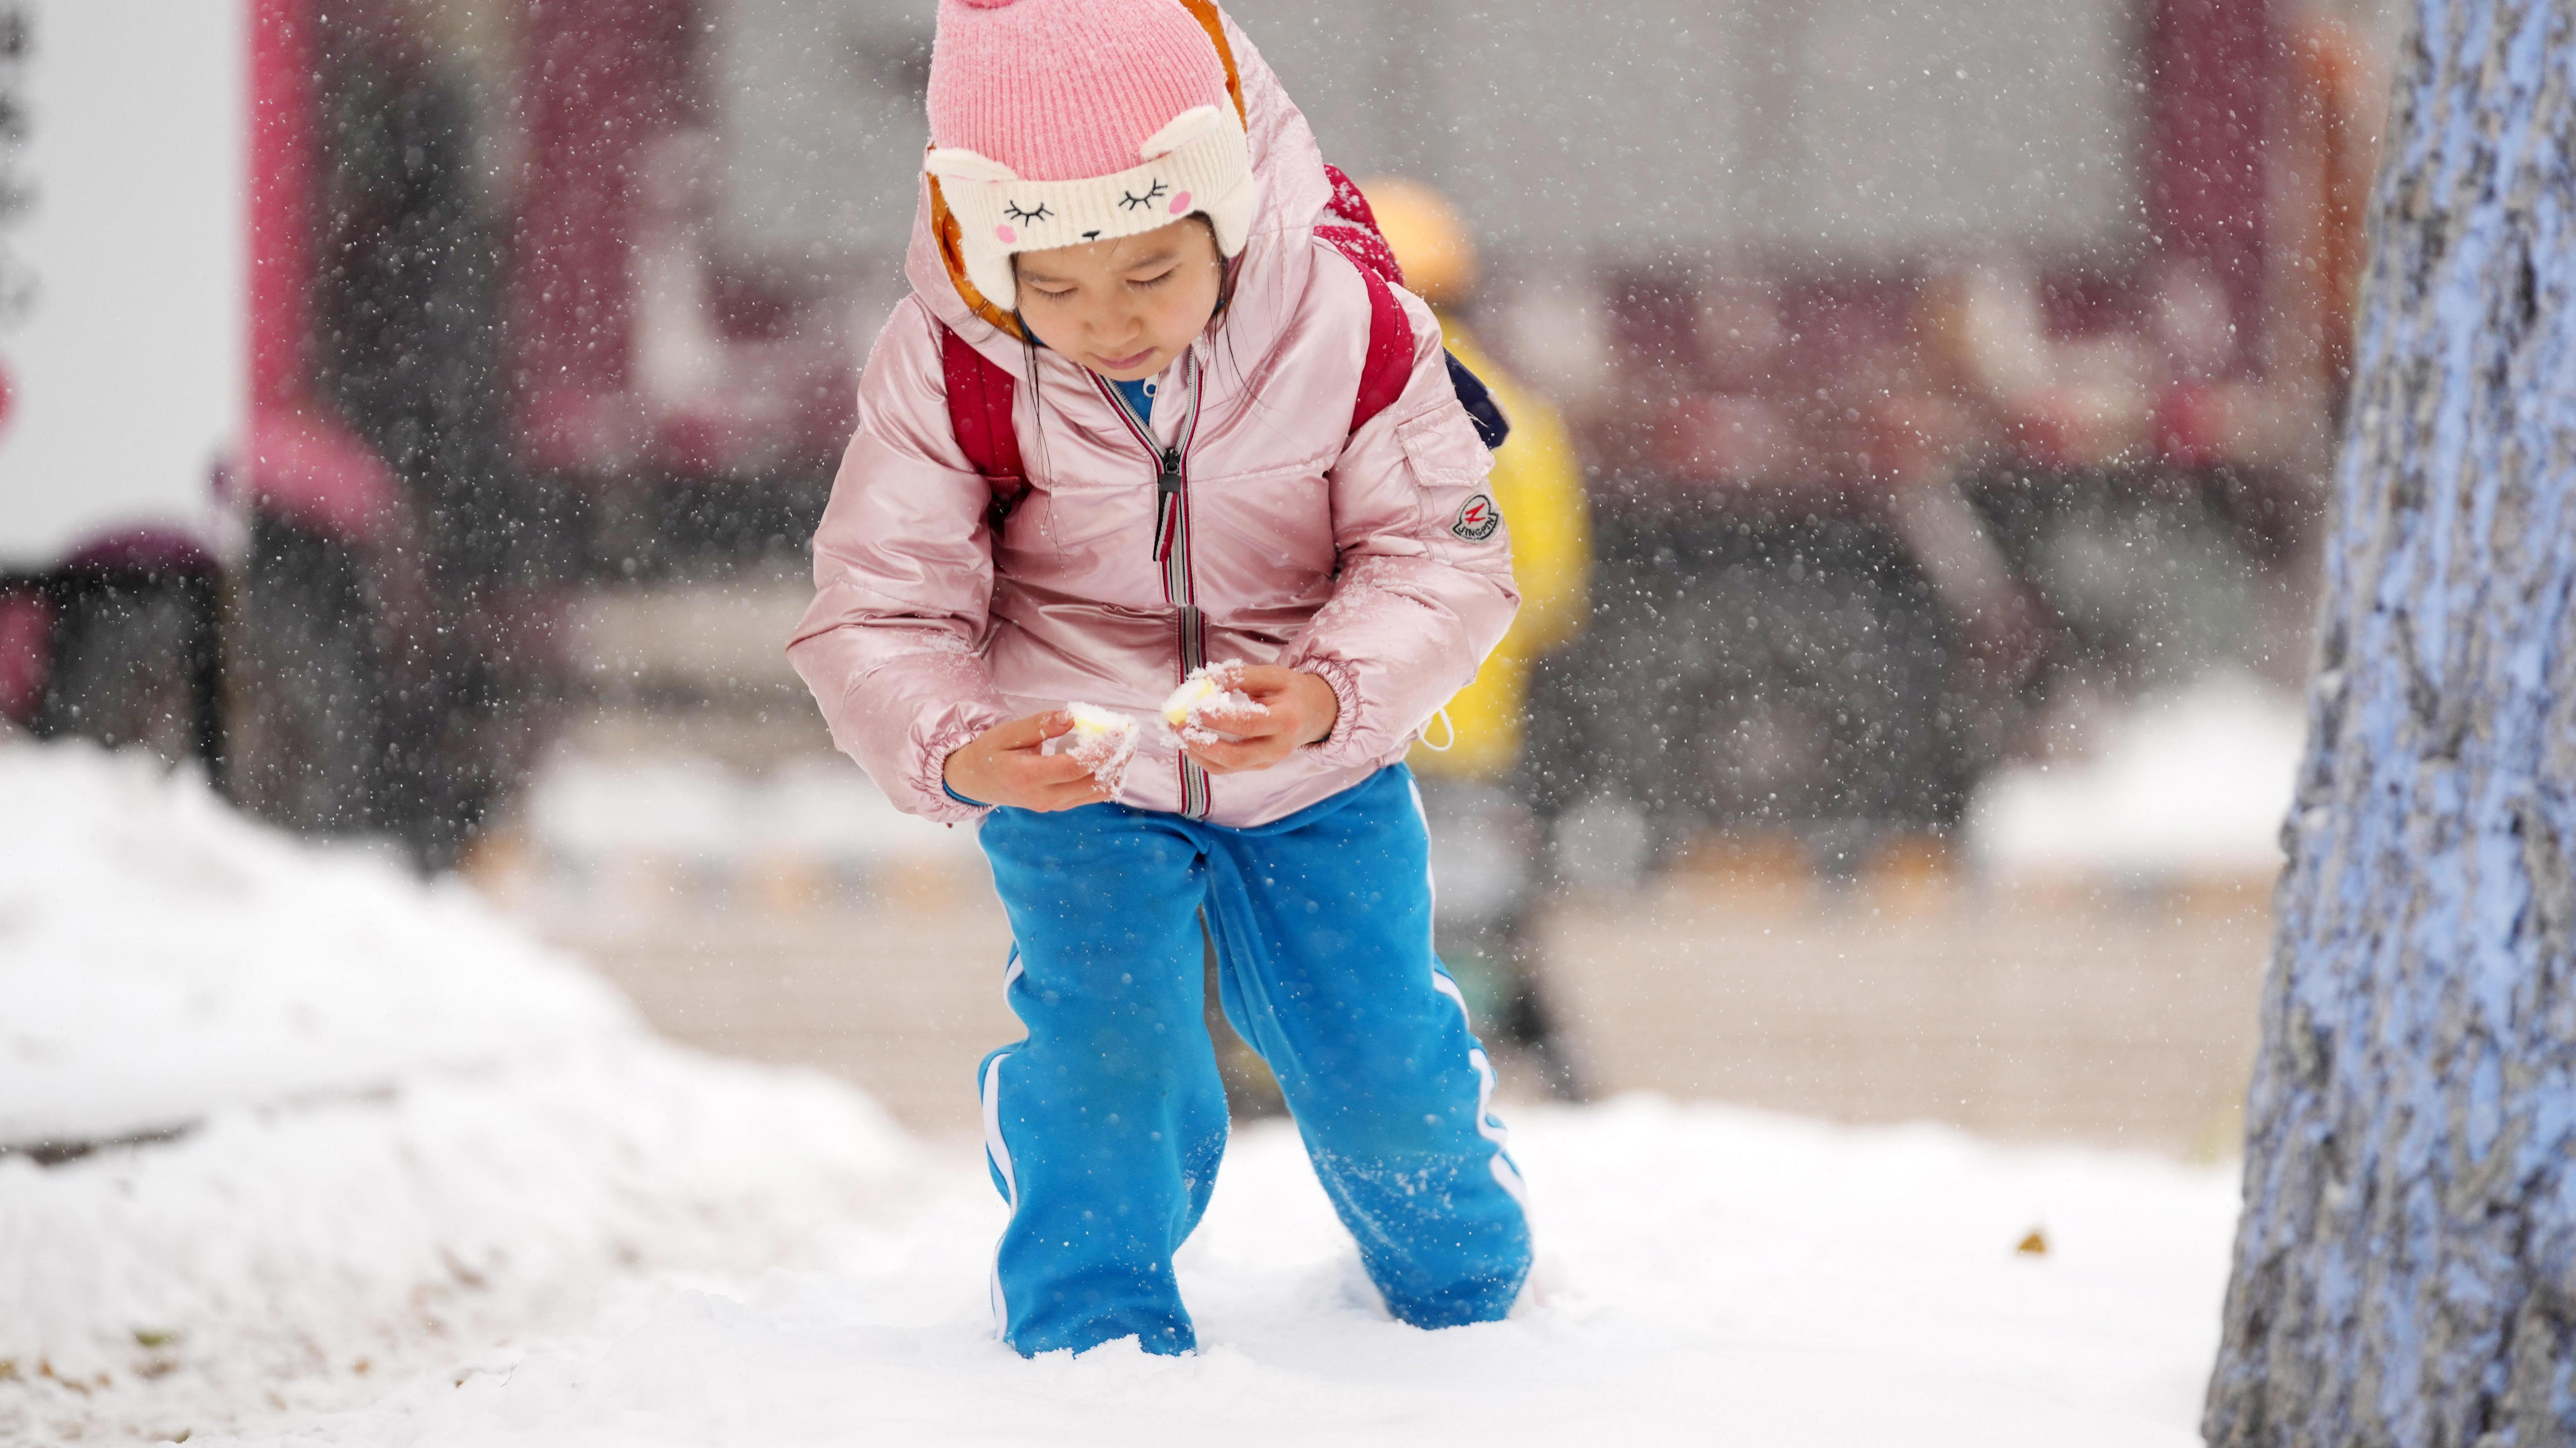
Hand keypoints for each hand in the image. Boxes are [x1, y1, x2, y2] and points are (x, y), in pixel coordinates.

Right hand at [943, 711, 1111, 811]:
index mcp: (1029, 777)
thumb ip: (1039, 726)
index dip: (1102, 749)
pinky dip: (1107, 779)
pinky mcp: (1059, 806)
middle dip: (1118, 759)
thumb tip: (1072, 716)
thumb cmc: (987, 753)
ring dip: (1116, 769)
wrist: (973, 781)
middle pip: (1094, 783)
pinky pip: (1091, 796)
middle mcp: (1045, 797)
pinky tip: (1112, 760)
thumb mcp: (1006, 733)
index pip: (1076, 766)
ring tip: (1126, 745)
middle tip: (1132, 734)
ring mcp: (1053, 805)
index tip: (1121, 730)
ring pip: (1097, 793)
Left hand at [1183, 665, 1338, 774]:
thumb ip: (1241, 676)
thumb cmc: (1291, 691)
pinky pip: (1228, 769)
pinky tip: (1190, 743)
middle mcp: (1279, 747)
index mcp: (1286, 720)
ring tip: (1178, 735)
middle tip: (1179, 727)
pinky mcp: (1259, 766)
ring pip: (1229, 768)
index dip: (1219, 719)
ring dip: (1199, 754)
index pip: (1249, 724)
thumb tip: (1205, 679)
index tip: (1194, 708)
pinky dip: (1205, 758)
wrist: (1316, 713)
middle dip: (1203, 745)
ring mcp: (1269, 761)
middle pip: (1237, 756)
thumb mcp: (1273, 675)